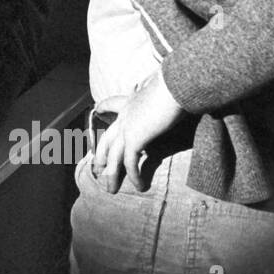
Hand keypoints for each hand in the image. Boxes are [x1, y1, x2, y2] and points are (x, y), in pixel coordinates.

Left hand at [91, 68, 185, 192]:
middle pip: (107, 138)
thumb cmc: (177, 84)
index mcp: (131, 101)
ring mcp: (127, 127)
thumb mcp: (165, 89)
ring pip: (114, 156)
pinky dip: (134, 176)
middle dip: (100, 156)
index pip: (111, 103)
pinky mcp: (135, 137)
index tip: (96, 109)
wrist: (177, 83)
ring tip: (111, 189)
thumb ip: (161, 95)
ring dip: (112, 175)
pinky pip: (131, 162)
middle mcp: (125, 114)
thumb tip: (171, 92)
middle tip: (97, 170)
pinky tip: (140, 186)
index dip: (103, 107)